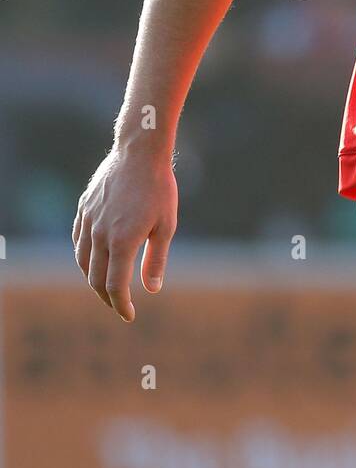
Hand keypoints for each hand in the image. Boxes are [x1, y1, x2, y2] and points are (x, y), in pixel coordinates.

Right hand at [73, 142, 177, 321]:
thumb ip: (156, 260)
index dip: (121, 305)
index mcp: (122, 241)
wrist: (140, 152)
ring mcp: (88, 221)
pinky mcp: (84, 208)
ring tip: (105, 287)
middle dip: (107, 297)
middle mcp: (100, 234)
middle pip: (95, 279)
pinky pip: (78, 240)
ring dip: (92, 279)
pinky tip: (93, 259)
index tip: (129, 314)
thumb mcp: (166, 226)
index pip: (115, 286)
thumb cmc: (159, 188)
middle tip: (118, 305)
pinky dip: (84, 256)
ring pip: (83, 261)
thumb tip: (152, 290)